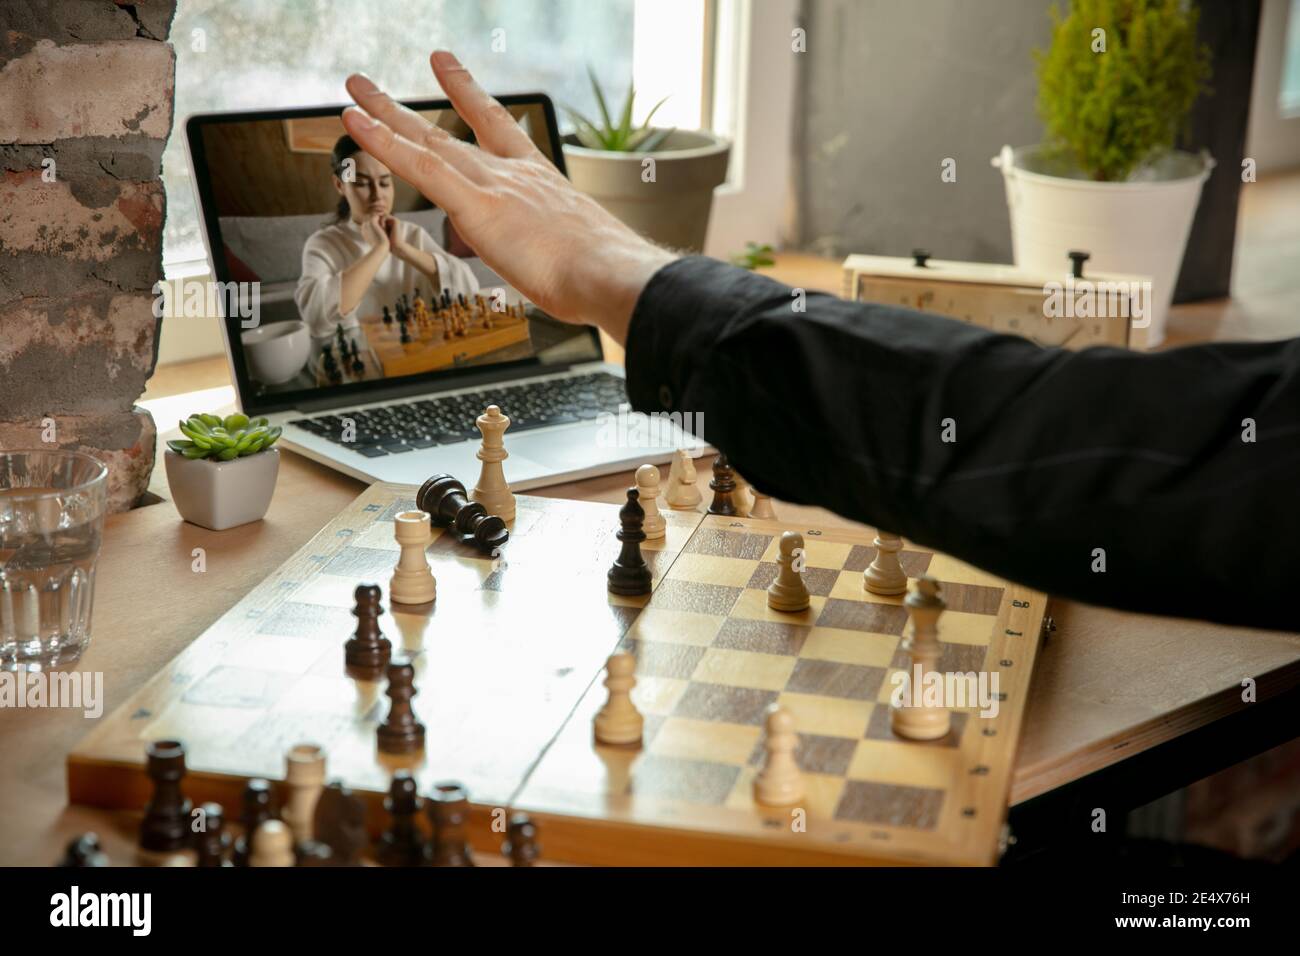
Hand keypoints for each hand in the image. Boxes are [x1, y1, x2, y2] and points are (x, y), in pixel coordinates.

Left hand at [342, 51, 675, 342]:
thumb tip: (569, 273)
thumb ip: (562, 249)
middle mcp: (512, 174)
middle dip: (410, 108)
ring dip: (386, 114)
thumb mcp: (581, 252)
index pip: (498, 127)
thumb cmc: (602, 274)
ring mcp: (492, 187)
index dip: (469, 94)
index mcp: (539, 180)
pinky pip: (421, 167)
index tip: (448, 67)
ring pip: (428, 142)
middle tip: (378, 86)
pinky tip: (357, 123)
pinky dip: (385, 142)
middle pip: (450, 131)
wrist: (609, 273)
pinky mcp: (476, 207)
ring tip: (355, 90)